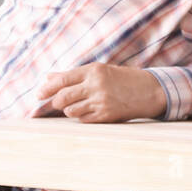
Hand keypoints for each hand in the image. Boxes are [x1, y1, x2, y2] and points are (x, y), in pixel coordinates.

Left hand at [36, 63, 165, 122]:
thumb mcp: (101, 71)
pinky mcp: (107, 115)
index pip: (62, 80)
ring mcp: (102, 101)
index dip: (47, 89)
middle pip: (62, 97)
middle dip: (55, 102)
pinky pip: (83, 119)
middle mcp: (96, 85)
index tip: (38, 94)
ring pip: (71, 110)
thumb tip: (48, 78)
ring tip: (78, 106)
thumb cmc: (125, 79)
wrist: (152, 91)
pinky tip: (91, 111)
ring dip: (70, 110)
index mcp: (94, 70)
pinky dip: (82, 117)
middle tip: (55, 103)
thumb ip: (75, 75)